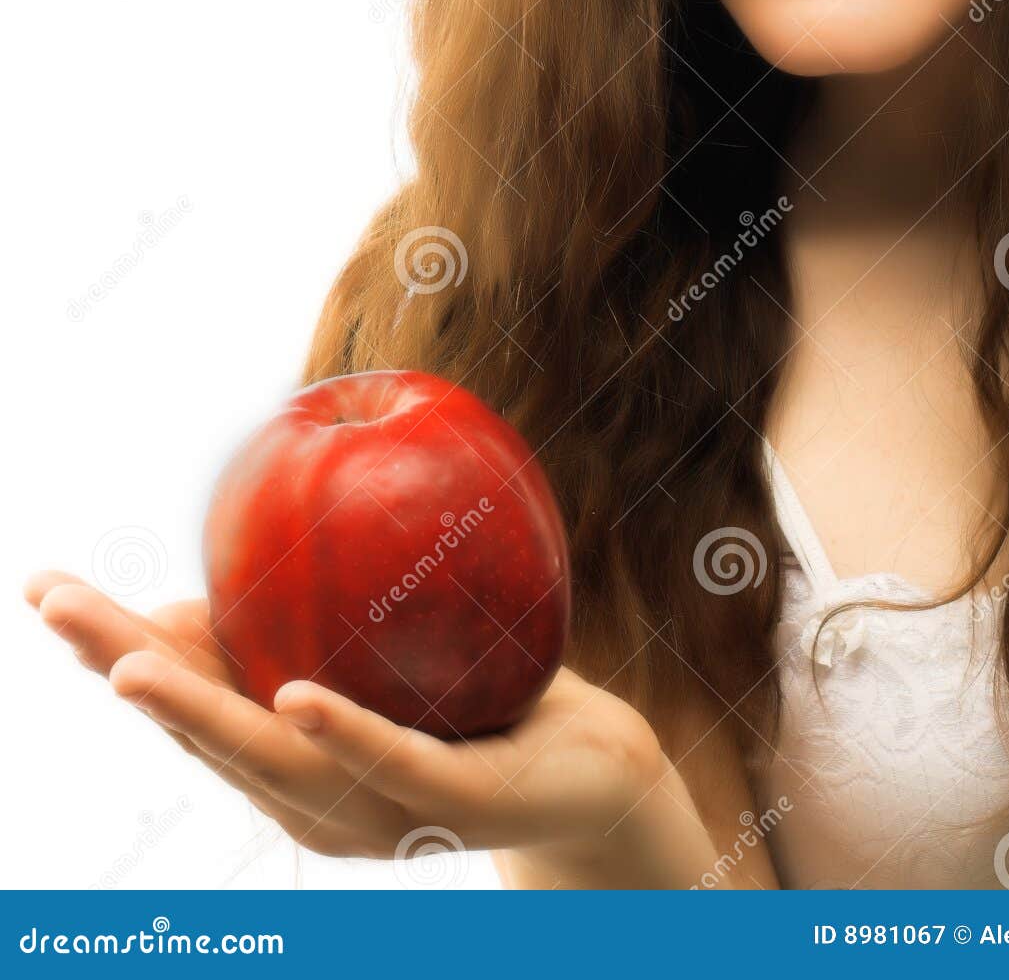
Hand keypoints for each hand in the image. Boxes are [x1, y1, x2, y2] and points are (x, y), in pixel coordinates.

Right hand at [24, 570, 670, 865]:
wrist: (590, 764)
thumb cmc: (473, 691)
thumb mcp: (381, 643)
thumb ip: (304, 613)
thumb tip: (214, 564)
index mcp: (289, 758)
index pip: (187, 698)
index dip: (111, 647)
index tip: (45, 588)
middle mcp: (316, 797)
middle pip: (205, 733)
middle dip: (122, 670)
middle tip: (54, 604)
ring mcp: (380, 809)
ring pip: (276, 760)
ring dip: (199, 712)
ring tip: (131, 665)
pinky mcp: (455, 801)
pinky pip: (395, 763)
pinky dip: (343, 734)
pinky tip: (295, 697)